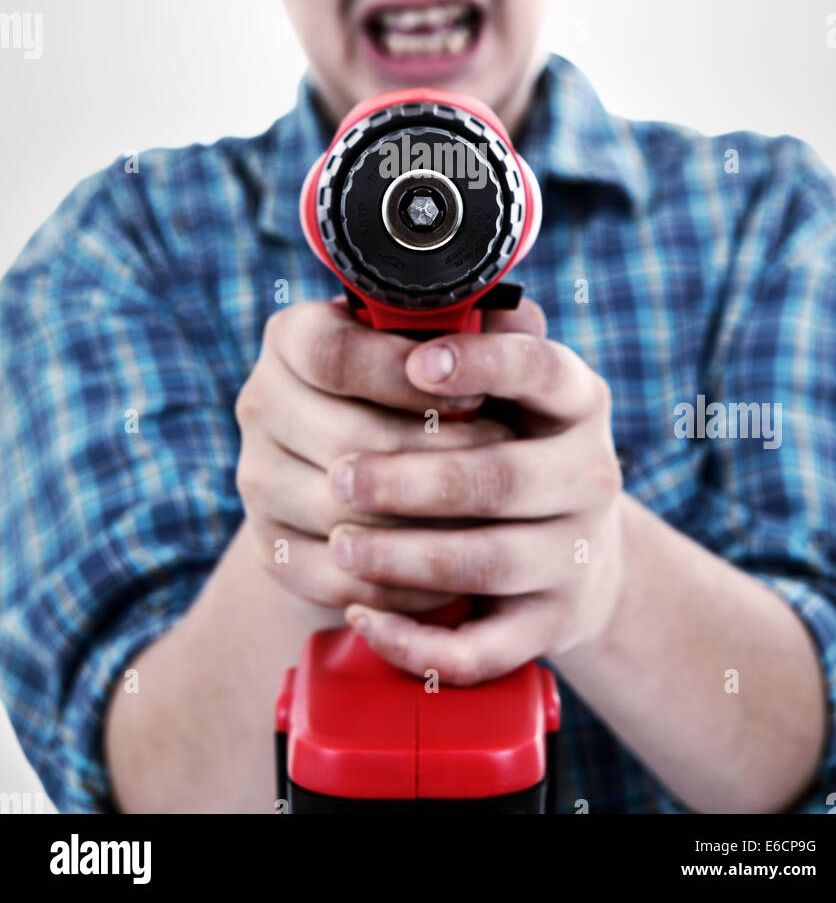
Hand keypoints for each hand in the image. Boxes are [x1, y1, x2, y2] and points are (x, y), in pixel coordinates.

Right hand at [234, 299, 513, 613]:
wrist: (368, 472)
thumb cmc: (422, 392)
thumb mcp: (443, 348)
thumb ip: (474, 323)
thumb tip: (509, 317)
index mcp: (293, 336)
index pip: (332, 354)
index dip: (403, 377)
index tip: (472, 395)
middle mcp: (261, 402)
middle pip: (346, 438)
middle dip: (437, 454)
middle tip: (506, 460)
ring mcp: (258, 478)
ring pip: (345, 513)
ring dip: (426, 523)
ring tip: (495, 518)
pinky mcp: (269, 547)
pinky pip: (337, 576)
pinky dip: (399, 585)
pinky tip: (453, 576)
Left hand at [330, 298, 625, 683]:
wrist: (577, 553)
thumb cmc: (516, 443)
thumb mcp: (513, 385)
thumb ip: (475, 338)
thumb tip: (423, 296)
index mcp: (577, 400)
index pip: (540, 368)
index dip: (480, 362)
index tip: (418, 364)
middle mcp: (589, 474)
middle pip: (498, 477)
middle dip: (409, 477)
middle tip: (339, 473)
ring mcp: (573, 555)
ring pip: (484, 562)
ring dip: (402, 555)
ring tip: (338, 541)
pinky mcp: (548, 627)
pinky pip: (484, 651)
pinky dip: (418, 642)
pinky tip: (363, 615)